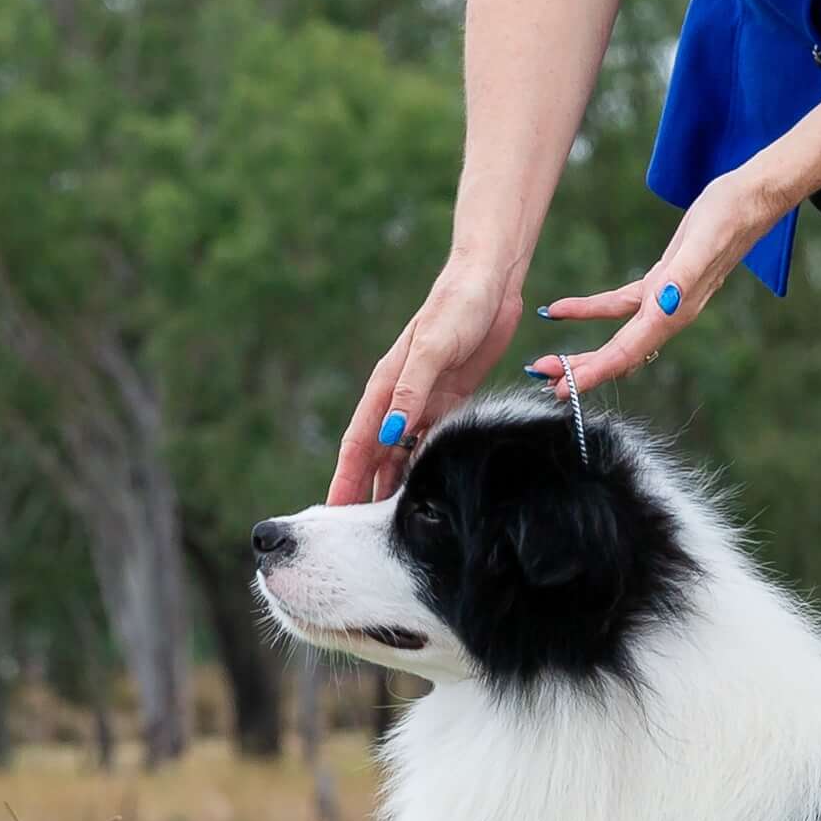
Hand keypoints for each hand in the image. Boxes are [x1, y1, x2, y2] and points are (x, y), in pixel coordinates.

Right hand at [328, 254, 524, 504]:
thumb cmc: (456, 306)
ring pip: (405, 455)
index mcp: (386, 387)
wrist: (489, 282)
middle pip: (377, 457)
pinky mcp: (452, 399)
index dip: (344, 481)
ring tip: (393, 527)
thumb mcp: (432, 348)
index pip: (357, 445)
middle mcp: (401, 399)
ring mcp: (425, 401)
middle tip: (358, 538)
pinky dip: (430, 467)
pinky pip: (436, 442)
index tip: (332, 517)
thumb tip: (389, 435)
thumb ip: (410, 391)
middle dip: (365, 494)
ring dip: (398, 486)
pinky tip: (433, 492)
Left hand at [530, 167, 785, 402]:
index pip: (627, 353)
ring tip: (549, 363)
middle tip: (542, 377)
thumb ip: (683, 280)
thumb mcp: (702, 246)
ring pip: (618, 338)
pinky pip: (620, 305)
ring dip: (584, 353)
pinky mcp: (662, 282)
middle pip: (619, 354)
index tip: (562, 386)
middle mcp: (669, 315)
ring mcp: (666, 301)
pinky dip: (590, 310)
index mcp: (674, 312)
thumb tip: (663, 309)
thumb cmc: (728, 219)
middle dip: (581, 369)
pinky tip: (561, 310)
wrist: (750, 200)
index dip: (594, 372)